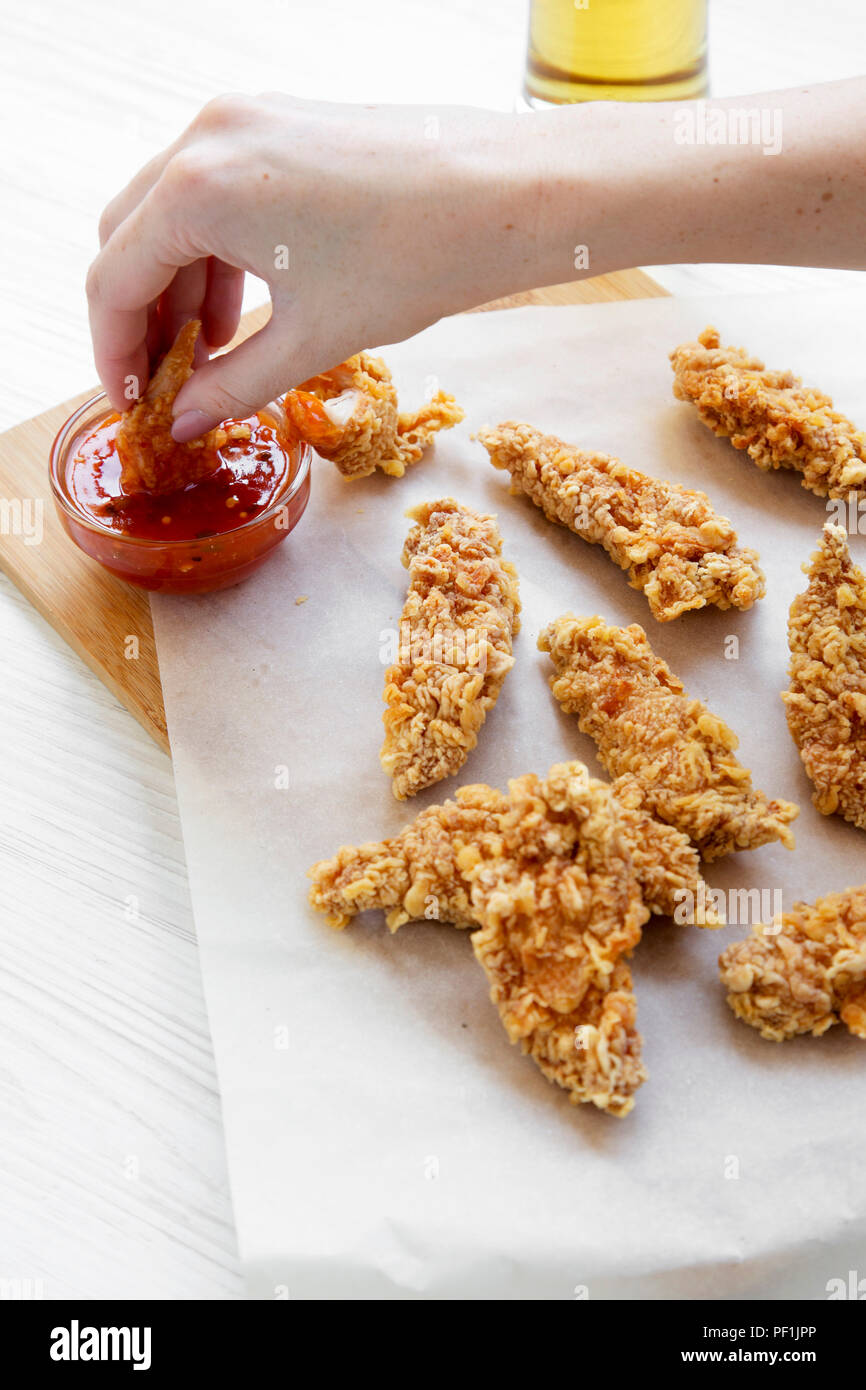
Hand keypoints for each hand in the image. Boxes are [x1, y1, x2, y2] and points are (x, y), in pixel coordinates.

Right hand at [88, 93, 520, 439]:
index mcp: (199, 187)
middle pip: (130, 237)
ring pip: (171, 214)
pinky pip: (217, 192)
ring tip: (210, 355)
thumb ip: (233, 384)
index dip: (113, 351)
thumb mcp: (313, 338)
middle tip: (163, 383)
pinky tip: (245, 307)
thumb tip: (186, 420)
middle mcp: (207, 137)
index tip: (132, 402)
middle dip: (139, 318)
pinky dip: (217, 252)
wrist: (509, 193)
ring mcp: (244, 120)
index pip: (114, 277)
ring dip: (179, 287)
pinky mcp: (280, 124)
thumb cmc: (418, 255)